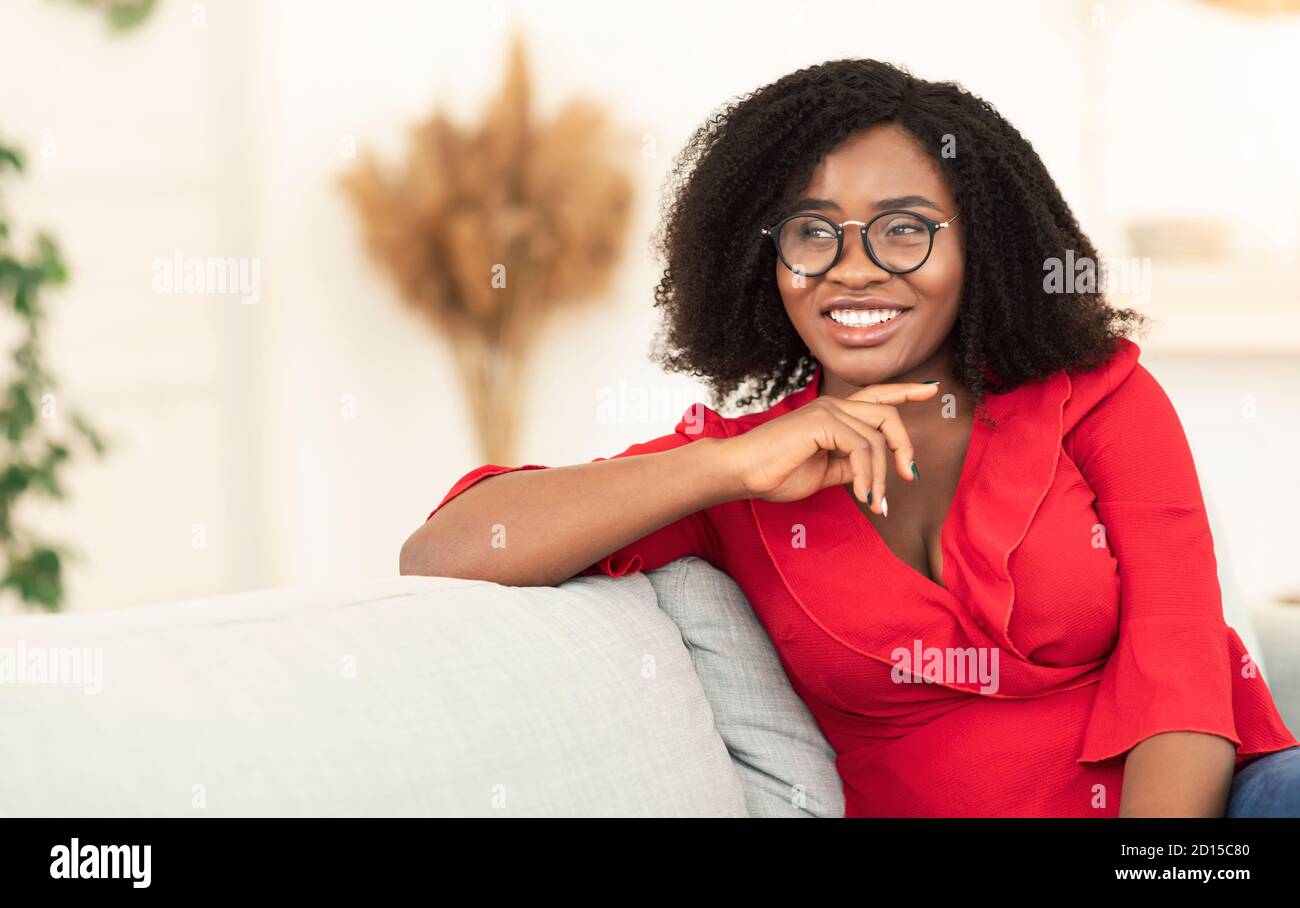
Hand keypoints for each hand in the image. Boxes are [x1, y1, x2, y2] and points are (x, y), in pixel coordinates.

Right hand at [718, 381, 939, 513]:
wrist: (741, 472)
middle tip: (907, 478)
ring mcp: (827, 411)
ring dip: (881, 476)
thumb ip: (849, 466)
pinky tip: (862, 495)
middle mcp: (833, 405)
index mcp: (833, 413)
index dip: (906, 391)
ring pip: (877, 437)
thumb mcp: (823, 472)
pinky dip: (867, 475)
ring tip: (874, 502)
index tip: (931, 391)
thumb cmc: (774, 473)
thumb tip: (872, 472)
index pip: (877, 396)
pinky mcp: (821, 423)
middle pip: (887, 415)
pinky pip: (862, 448)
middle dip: (904, 447)